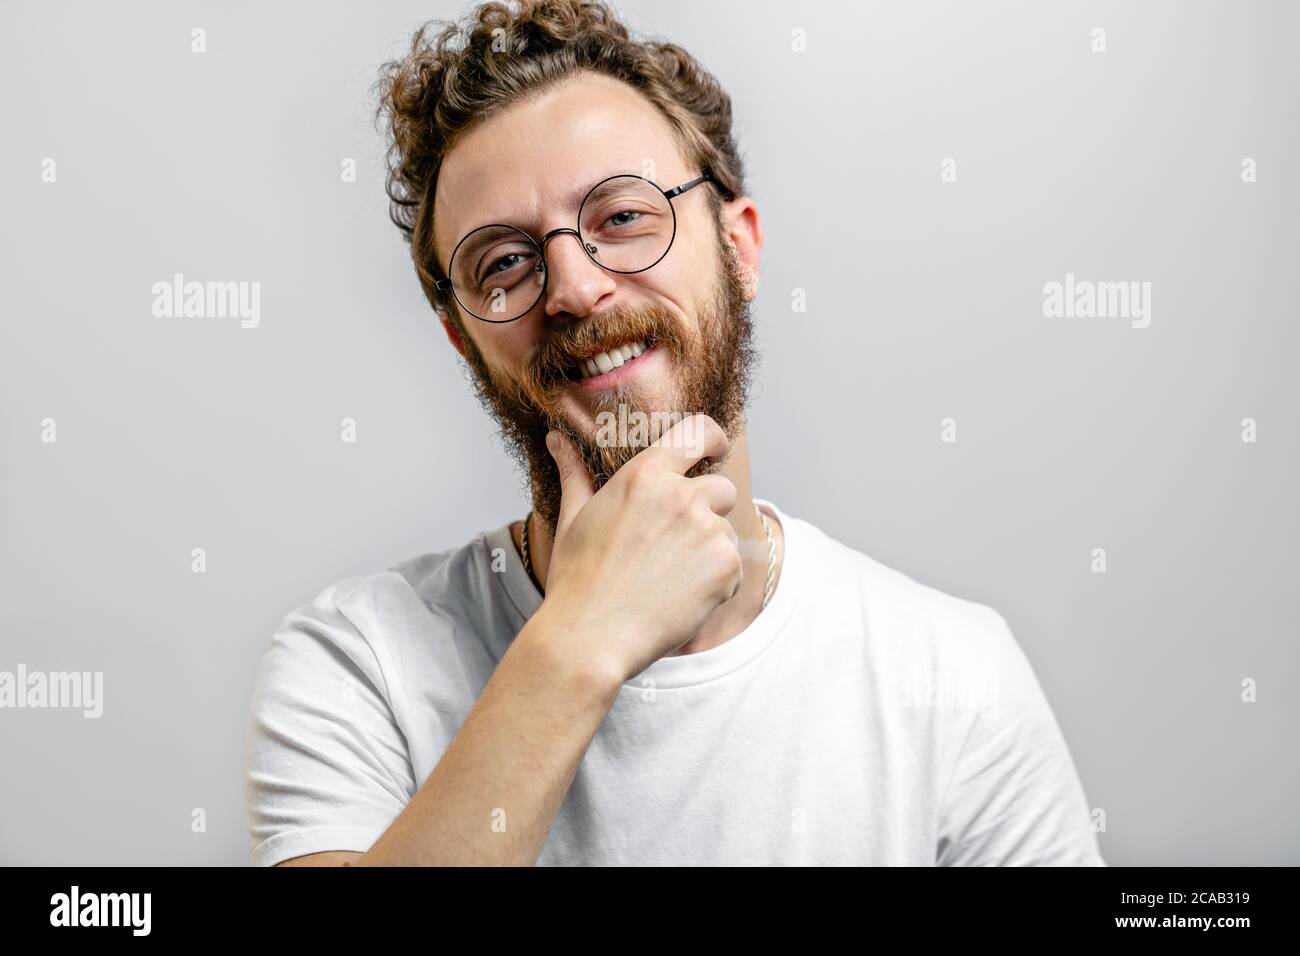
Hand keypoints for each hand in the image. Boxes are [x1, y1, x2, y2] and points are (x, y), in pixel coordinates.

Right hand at [540, 414, 740, 682]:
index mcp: (645, 475)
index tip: (714, 450)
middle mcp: (682, 496)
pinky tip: (680, 597)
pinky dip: (716, 581)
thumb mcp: (573, 519)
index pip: (698, 432)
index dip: (713, 438)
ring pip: (727, 530)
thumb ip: (575, 474)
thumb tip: (558, 439)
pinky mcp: (727, 566)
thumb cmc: (577, 580)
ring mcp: (708, 530)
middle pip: (721, 487)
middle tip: (675, 543)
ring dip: (709, 549)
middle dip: (708, 509)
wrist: (591, 638)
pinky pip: (733, 565)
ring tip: (668, 577)